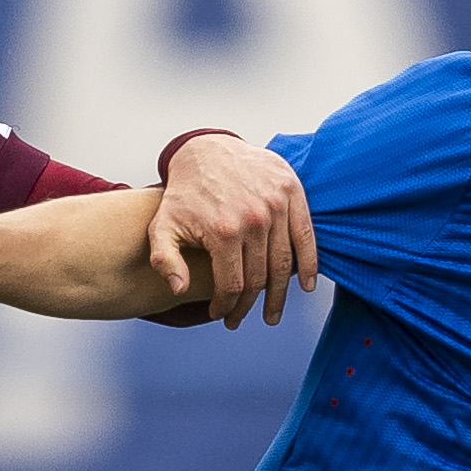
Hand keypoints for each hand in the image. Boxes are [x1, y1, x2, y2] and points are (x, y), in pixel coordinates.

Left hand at [149, 134, 317, 327]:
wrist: (206, 150)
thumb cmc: (184, 193)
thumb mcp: (162, 225)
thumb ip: (165, 259)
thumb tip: (180, 290)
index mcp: (223, 231)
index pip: (232, 285)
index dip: (226, 307)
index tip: (221, 316)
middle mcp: (254, 220)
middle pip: (258, 279)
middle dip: (249, 306)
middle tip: (241, 320)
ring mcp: (276, 206)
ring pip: (283, 264)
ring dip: (279, 296)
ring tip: (271, 314)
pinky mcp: (292, 192)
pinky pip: (305, 236)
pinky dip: (308, 265)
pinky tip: (304, 285)